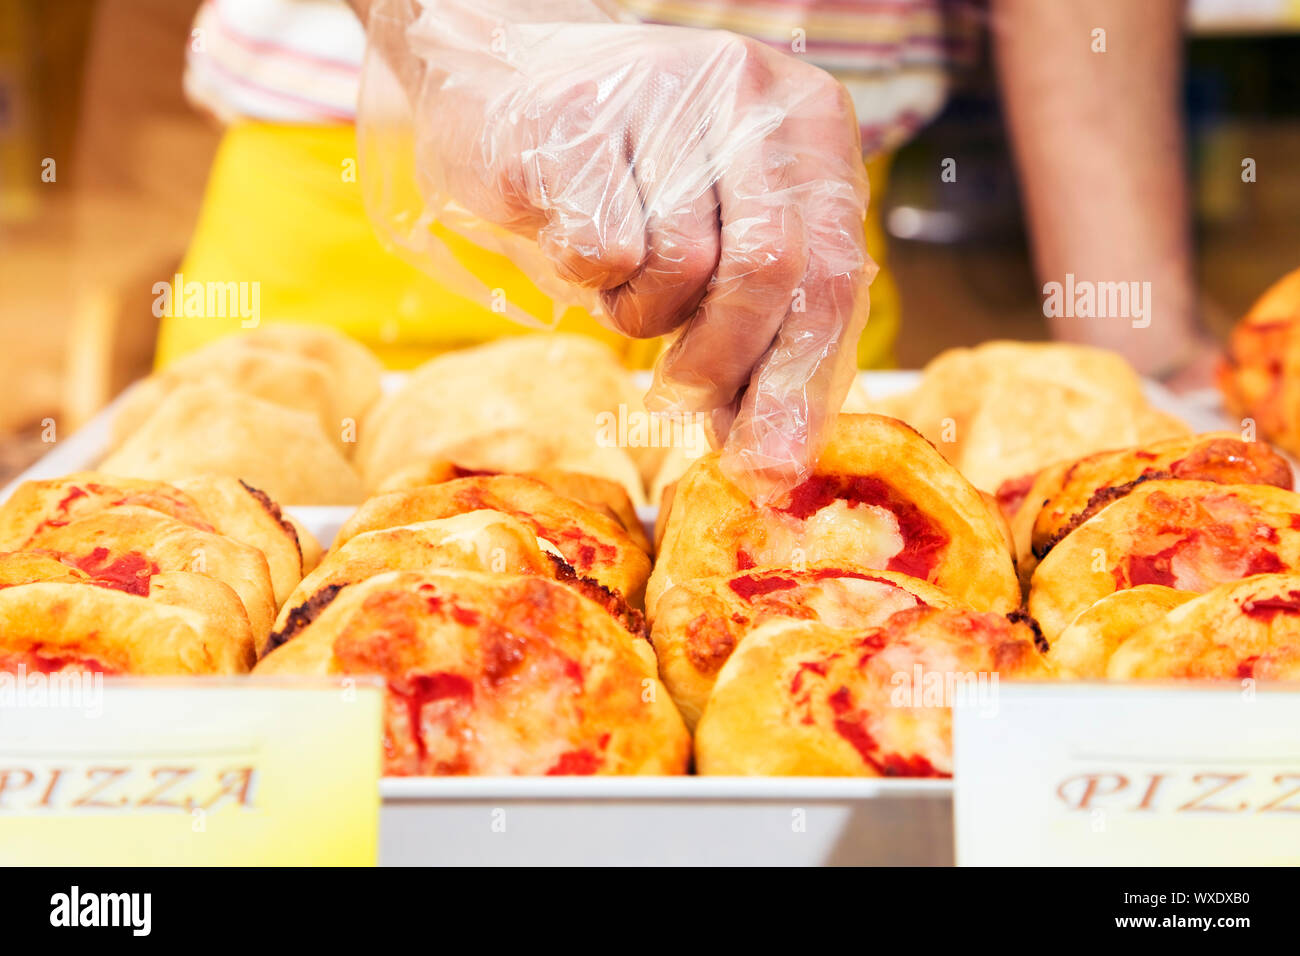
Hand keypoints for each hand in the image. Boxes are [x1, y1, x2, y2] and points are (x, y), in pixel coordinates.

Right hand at [371, 6, 874, 499]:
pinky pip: (600, 252)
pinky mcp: (575, 118)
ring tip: (624, 278)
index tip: (772, 466)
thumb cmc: (632, 181)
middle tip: (685, 394)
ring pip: (678, 267)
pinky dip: (587, 277)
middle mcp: (748, 90)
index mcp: (811, 122)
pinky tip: (577, 238)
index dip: (801, 384)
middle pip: (767, 270)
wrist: (510, 82)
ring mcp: (661, 91)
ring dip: (643, 311)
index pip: (835, 272)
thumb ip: (762, 334)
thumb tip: (771, 460)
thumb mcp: (721, 238)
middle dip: (723, 361)